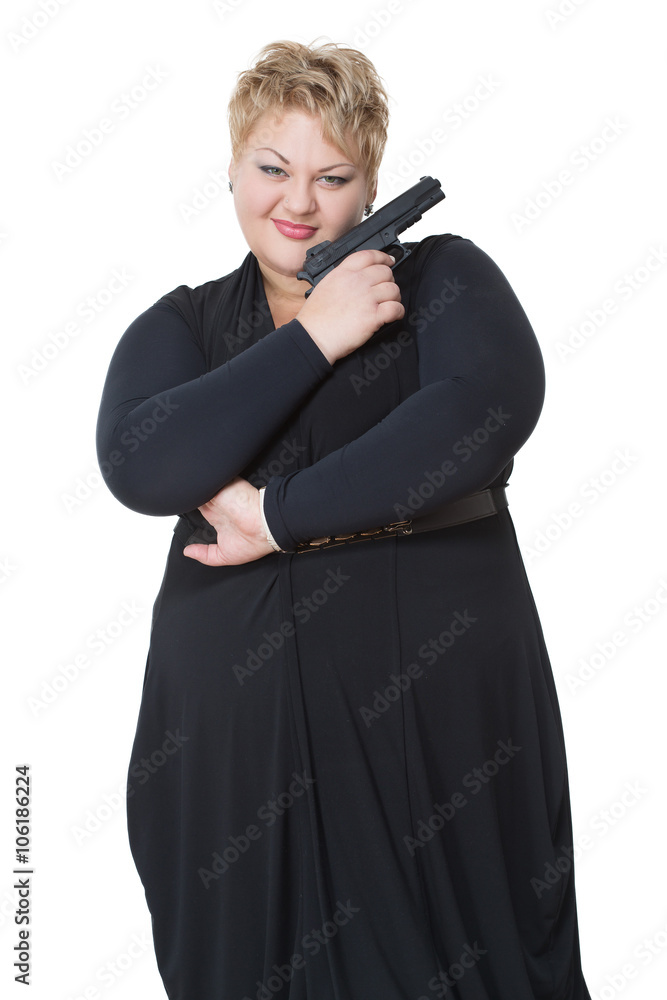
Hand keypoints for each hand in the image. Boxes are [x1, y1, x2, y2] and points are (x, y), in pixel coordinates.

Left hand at [182, 477, 273, 566]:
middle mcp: (218, 503)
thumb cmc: (253, 542)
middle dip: (184, 498)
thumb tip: (187, 552)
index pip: (198, 508)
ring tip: (177, 494)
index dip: (187, 508)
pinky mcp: (224, 483)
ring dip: (189, 489)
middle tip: (174, 502)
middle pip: (195, 495)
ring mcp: (220, 492)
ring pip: (198, 485)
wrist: (266, 527)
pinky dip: (196, 483)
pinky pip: (205, 479)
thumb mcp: (224, 555)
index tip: (179, 512)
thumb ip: (205, 554)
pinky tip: (186, 488)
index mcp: (217, 516)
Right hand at [296, 249, 404, 363]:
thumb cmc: (315, 318)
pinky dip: (398, 311)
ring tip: (389, 304)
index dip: (383, 257)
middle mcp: (356, 282)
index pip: (369, 255)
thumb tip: (356, 279)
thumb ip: (342, 279)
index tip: (389, 261)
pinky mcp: (373, 315)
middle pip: (385, 272)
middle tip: (385, 290)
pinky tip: (394, 315)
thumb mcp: (324, 286)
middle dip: (388, 281)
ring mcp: (366, 298)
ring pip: (393, 289)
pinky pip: (396, 308)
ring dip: (394, 297)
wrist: (313, 337)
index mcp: (343, 273)